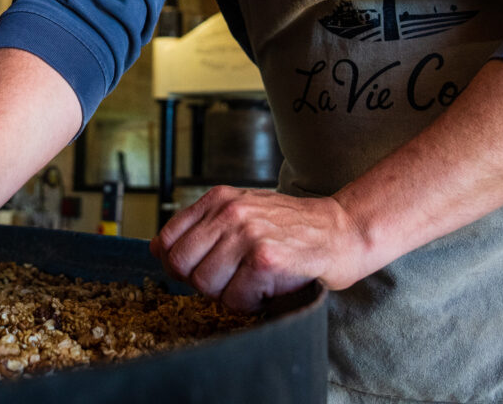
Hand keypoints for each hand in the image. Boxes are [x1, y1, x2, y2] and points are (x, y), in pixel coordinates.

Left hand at [148, 186, 370, 311]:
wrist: (344, 231)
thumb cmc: (293, 229)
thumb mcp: (244, 211)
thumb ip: (204, 227)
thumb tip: (158, 250)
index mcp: (219, 199)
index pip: (166, 240)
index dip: (179, 264)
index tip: (201, 269)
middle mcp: (230, 211)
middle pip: (181, 266)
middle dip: (204, 282)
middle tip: (234, 278)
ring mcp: (247, 234)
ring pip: (206, 285)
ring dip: (230, 294)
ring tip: (255, 279)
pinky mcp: (265, 259)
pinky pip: (235, 300)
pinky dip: (251, 303)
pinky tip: (270, 286)